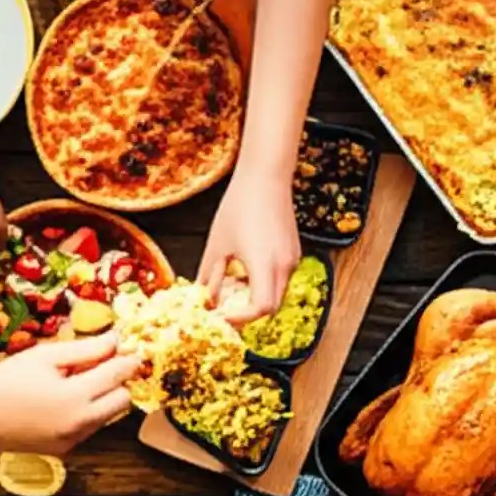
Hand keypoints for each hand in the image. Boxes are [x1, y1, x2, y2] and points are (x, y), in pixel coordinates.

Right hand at [0, 333, 139, 455]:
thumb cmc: (7, 380)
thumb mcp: (46, 356)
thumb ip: (86, 349)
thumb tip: (116, 340)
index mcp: (76, 397)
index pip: (118, 374)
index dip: (128, 359)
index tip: (132, 349)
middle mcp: (81, 423)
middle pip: (123, 400)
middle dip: (118, 381)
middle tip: (103, 364)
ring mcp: (75, 440)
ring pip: (109, 415)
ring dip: (104, 397)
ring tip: (77, 381)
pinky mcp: (67, 449)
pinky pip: (91, 426)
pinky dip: (88, 412)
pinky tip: (65, 400)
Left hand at [198, 170, 300, 323]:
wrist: (266, 177)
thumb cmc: (239, 205)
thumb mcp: (217, 243)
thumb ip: (209, 275)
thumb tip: (202, 299)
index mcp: (264, 264)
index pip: (260, 309)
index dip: (240, 319)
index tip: (220, 317)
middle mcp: (284, 266)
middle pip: (269, 307)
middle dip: (246, 312)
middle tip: (222, 310)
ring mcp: (292, 260)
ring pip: (275, 293)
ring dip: (253, 297)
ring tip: (229, 286)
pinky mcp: (293, 253)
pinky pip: (279, 279)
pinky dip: (262, 283)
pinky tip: (243, 269)